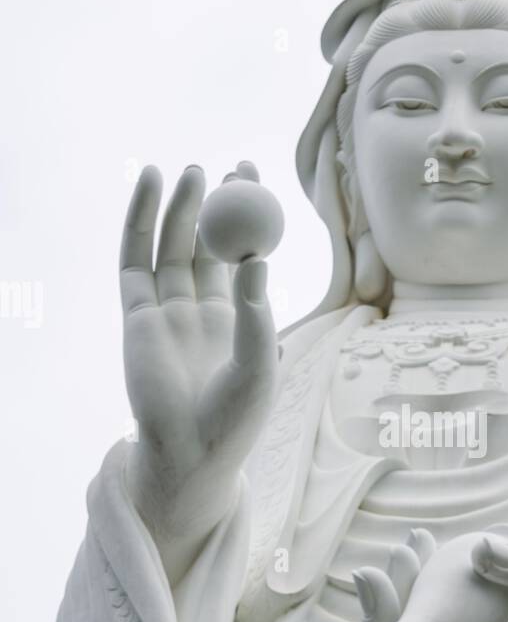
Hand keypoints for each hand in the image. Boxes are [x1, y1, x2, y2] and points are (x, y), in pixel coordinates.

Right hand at [121, 162, 277, 582]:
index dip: (248, 221)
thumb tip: (255, 259)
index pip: (240, 256)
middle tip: (231, 169)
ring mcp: (165, 311)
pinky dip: (140, 220)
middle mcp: (199, 310)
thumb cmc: (235, 418)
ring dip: (180, 207)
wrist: (190, 453)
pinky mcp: (135, 315)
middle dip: (217, 205)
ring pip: (170, 246)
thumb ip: (254, 311)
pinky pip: (135, 259)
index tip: (260, 184)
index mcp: (235, 319)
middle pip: (206, 244)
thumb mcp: (258, 362)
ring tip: (193, 170)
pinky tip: (150, 185)